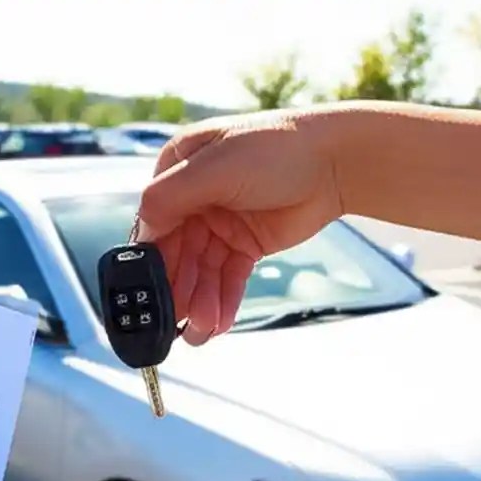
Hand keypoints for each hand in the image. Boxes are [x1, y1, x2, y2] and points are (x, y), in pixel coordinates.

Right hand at [136, 108, 345, 344]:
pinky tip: (218, 323)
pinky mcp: (246, 244)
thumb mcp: (214, 167)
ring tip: (201, 332)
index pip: (154, 224)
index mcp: (178, 171)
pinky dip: (223, 300)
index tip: (149, 296)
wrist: (337, 160)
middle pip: (177, 254)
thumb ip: (170, 197)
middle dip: (179, 289)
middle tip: (177, 324)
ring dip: (200, 302)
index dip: (153, 261)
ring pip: (202, 272)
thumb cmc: (276, 149)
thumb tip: (142, 232)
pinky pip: (228, 278)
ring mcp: (221, 223)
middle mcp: (195, 199)